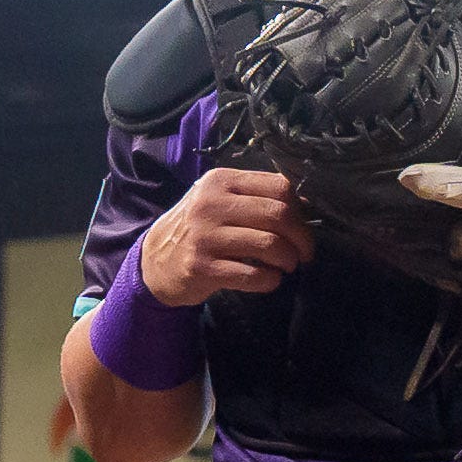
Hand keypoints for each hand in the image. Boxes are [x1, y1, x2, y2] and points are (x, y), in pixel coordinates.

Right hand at [139, 169, 313, 305]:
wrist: (155, 261)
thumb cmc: (199, 229)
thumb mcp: (221, 202)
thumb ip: (257, 198)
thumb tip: (306, 206)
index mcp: (221, 181)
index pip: (279, 186)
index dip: (301, 210)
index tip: (303, 228)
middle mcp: (211, 204)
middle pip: (279, 215)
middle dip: (302, 238)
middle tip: (303, 253)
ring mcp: (204, 236)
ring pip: (270, 245)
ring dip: (288, 260)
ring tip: (286, 266)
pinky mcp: (202, 267)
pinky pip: (253, 275)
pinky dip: (270, 280)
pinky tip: (268, 279)